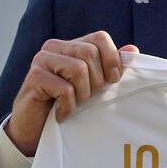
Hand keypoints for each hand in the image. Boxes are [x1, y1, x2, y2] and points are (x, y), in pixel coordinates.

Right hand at [5, 31, 137, 156]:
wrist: (35, 129)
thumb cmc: (66, 104)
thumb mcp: (92, 85)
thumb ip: (110, 66)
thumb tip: (133, 49)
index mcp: (71, 45)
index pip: (100, 38)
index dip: (112, 59)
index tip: (113, 80)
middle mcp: (55, 46)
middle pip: (90, 53)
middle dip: (96, 81)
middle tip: (87, 97)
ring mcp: (41, 60)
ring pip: (78, 68)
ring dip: (82, 93)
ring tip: (75, 103)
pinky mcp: (34, 77)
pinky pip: (64, 88)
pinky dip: (68, 105)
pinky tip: (62, 112)